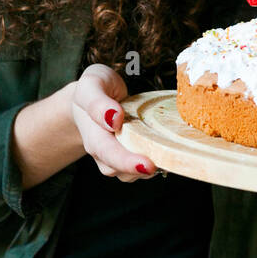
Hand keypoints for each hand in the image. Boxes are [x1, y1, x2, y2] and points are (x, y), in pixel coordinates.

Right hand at [70, 64, 155, 181]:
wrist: (95, 98)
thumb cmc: (96, 88)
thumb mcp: (91, 84)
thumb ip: (97, 101)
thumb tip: (114, 118)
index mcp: (92, 133)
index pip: (106, 152)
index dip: (125, 161)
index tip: (146, 164)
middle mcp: (102, 151)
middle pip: (118, 169)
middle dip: (138, 170)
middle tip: (158, 166)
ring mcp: (115, 157)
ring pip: (130, 173)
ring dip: (146, 167)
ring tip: (164, 152)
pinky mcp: (130, 157)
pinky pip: (141, 167)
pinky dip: (154, 162)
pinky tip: (164, 150)